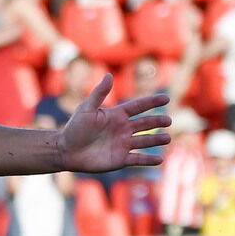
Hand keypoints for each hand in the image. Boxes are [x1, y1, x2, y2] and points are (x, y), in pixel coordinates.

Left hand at [56, 73, 171, 172]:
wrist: (66, 151)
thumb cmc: (74, 128)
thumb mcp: (86, 109)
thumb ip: (99, 93)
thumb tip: (109, 75)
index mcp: (117, 115)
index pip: (138, 107)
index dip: (152, 102)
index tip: (166, 98)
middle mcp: (123, 129)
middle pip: (145, 124)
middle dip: (157, 121)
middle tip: (168, 120)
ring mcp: (123, 144)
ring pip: (144, 141)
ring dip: (156, 139)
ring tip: (167, 138)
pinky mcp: (120, 159)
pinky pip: (137, 159)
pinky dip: (148, 160)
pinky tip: (159, 160)